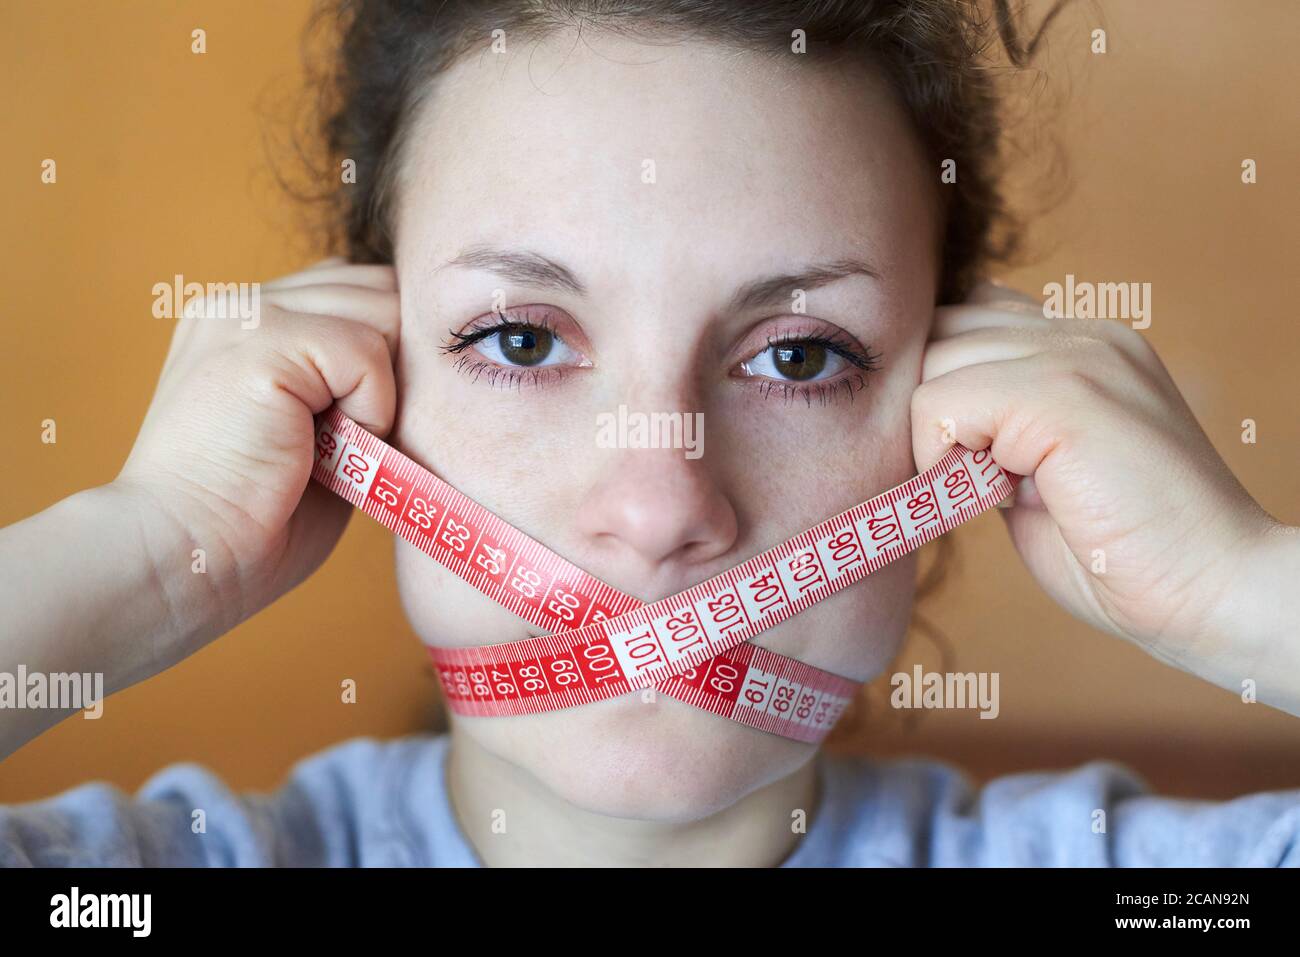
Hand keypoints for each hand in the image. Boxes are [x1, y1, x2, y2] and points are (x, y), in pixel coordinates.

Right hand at [116, 258, 399, 660]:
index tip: (361, 425)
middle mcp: (244, 303)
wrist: (184, 557)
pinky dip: (371, 408)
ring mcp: (250, 313)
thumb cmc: (251, 522)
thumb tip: (416, 363)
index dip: (383, 355)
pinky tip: (327, 450)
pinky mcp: (266, 340)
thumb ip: (347, 383)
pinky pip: (368, 351)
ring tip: (333, 446)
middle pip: (381, 289)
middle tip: (353, 439)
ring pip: (382, 310)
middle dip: (392, 366)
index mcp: (247, 320)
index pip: (355, 290)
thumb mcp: (310, 434)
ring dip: (381, 388)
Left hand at [911, 280, 1290, 704]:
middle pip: (940, 334)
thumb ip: (992, 433)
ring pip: (933, 363)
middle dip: (930, 410)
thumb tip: (922, 425)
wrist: (1211, 591)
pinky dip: (939, 456)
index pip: (968, 316)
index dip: (942, 383)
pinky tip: (989, 496)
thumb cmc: (1121, 553)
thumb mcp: (1038, 475)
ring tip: (988, 489)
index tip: (956, 453)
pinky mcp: (1064, 392)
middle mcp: (1082, 334)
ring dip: (936, 436)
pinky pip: (941, 402)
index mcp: (1083, 345)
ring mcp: (1078, 354)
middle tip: (964, 481)